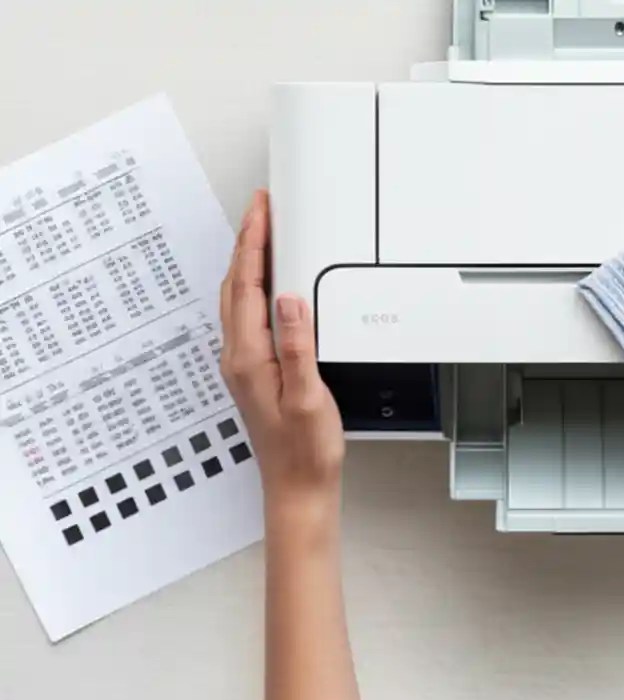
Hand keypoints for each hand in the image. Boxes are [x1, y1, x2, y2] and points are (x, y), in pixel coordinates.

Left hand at [219, 190, 344, 510]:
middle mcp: (238, 358)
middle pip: (237, 285)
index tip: (263, 211)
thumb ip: (298, 346)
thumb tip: (288, 300)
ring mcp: (242, 365)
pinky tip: (267, 286)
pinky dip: (253, 287)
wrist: (297, 487)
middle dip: (248, 242)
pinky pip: (246, 315)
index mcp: (249, 358)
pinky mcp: (253, 372)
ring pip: (238, 299)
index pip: (249, 285)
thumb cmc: (305, 450)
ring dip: (248, 262)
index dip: (255, 243)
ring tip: (263, 236)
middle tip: (262, 210)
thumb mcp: (310, 396)